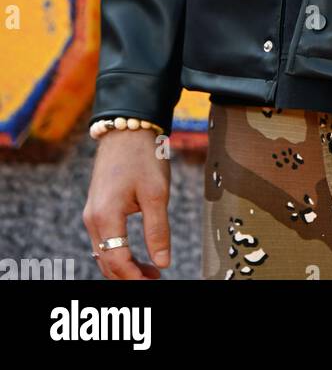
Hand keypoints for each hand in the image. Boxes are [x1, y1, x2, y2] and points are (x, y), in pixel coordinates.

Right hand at [83, 129, 170, 278]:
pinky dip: (118, 252)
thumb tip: (162, 262)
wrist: (126, 127)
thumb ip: (158, 230)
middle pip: (107, 261)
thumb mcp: (156, 193)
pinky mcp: (97, 206)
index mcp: (105, 216)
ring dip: (124, 266)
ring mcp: (92, 212)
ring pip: (103, 252)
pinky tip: (136, 254)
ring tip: (150, 270)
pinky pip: (103, 240)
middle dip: (129, 276)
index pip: (117, 261)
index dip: (135, 277)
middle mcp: (93, 218)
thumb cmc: (142, 156)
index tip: (155, 282)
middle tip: (155, 279)